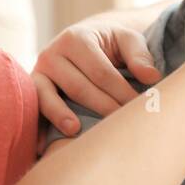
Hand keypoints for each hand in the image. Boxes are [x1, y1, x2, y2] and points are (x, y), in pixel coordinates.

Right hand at [33, 21, 163, 130]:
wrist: (84, 41)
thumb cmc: (110, 44)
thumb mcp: (127, 40)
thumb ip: (139, 55)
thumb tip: (152, 77)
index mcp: (77, 38)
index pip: (101, 72)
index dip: (121, 92)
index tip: (138, 108)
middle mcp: (53, 53)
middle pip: (78, 87)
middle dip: (101, 107)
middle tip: (121, 126)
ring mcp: (38, 72)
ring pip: (48, 96)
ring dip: (61, 115)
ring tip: (75, 130)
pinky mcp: (32, 90)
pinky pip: (32, 108)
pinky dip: (36, 126)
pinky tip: (40, 146)